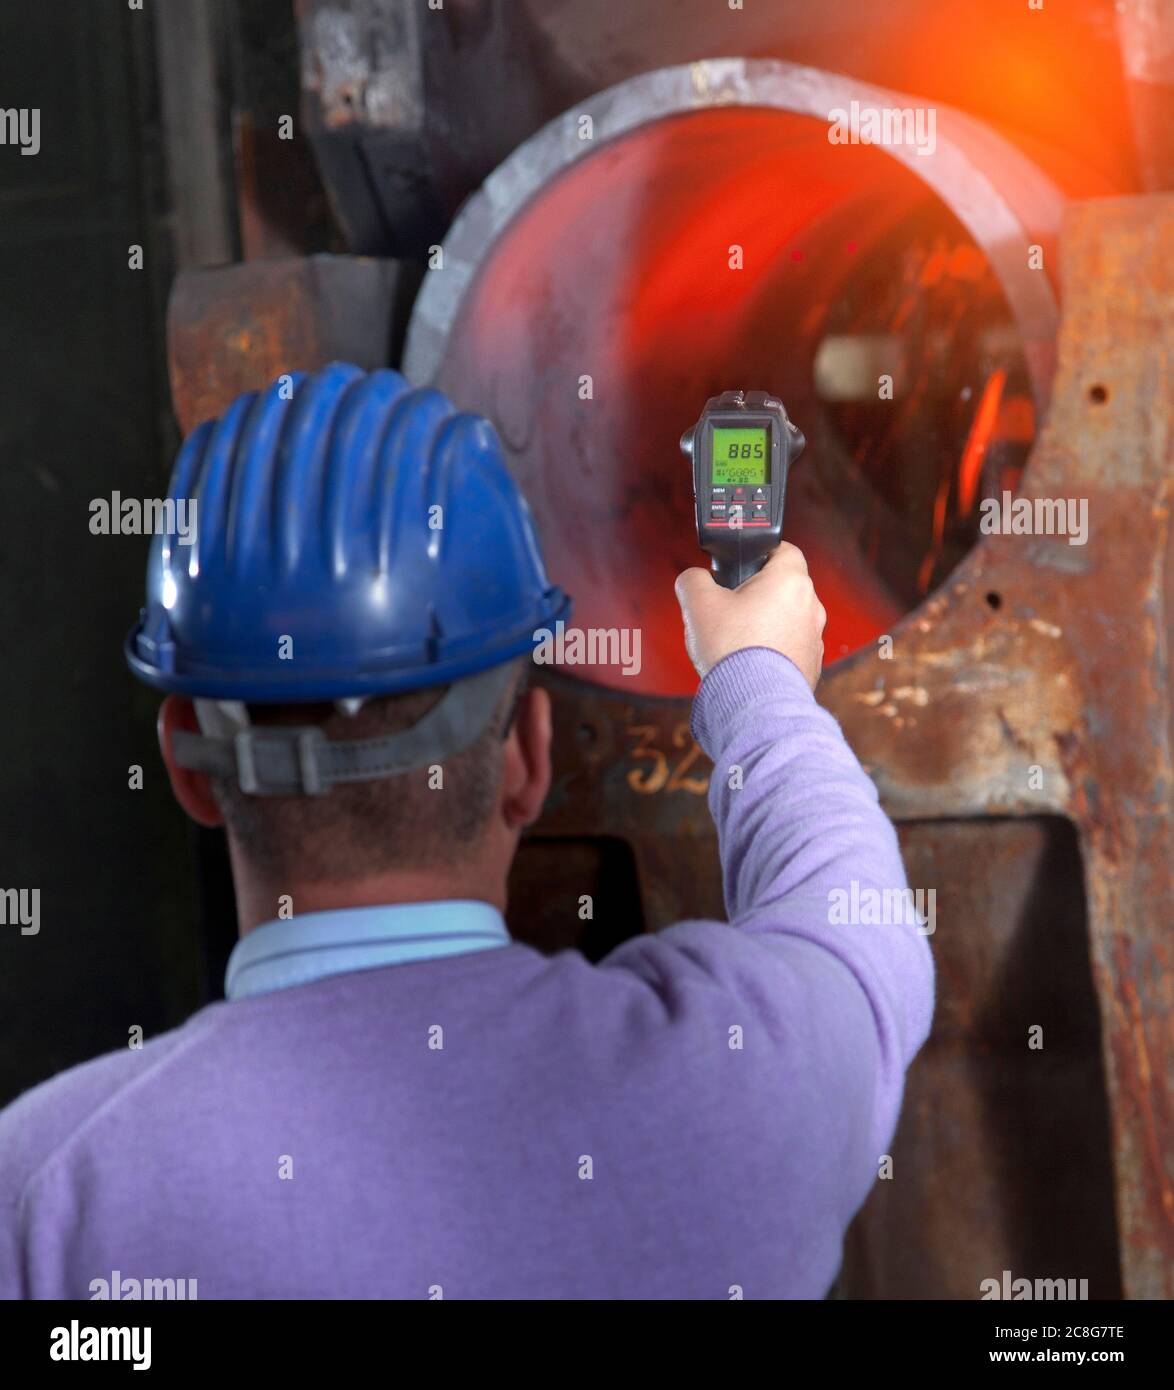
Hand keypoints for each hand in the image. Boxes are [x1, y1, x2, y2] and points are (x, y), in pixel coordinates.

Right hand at [674, 542, 825, 689]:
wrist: (753, 703)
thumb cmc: (732, 650)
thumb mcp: (698, 604)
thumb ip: (693, 580)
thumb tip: (693, 579)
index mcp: (790, 581)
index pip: (783, 549)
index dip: (760, 553)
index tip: (743, 564)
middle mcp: (810, 606)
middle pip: (782, 587)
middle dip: (757, 594)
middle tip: (729, 607)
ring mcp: (814, 638)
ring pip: (786, 619)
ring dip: (765, 624)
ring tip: (735, 640)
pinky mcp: (810, 665)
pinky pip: (789, 648)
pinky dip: (771, 650)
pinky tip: (747, 662)